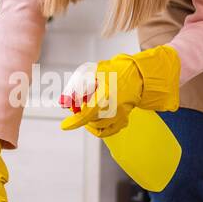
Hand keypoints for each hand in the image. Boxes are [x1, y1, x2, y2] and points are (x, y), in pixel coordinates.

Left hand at [60, 44, 179, 138]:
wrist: (138, 75)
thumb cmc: (116, 71)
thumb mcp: (94, 72)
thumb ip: (80, 86)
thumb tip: (67, 101)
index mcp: (106, 95)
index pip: (87, 114)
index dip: (74, 122)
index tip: (64, 126)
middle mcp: (114, 108)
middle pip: (91, 120)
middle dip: (81, 116)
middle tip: (76, 107)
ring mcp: (120, 115)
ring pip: (99, 127)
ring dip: (89, 121)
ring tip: (87, 109)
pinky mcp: (124, 119)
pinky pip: (109, 131)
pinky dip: (99, 130)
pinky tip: (94, 122)